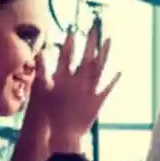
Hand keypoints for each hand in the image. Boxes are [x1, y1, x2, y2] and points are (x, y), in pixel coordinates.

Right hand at [30, 26, 120, 146]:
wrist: (65, 133)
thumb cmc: (51, 113)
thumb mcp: (43, 91)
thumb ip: (41, 72)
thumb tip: (39, 54)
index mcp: (64, 78)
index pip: (67, 55)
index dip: (70, 41)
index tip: (73, 29)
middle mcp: (79, 81)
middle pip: (86, 57)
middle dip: (91, 41)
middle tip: (95, 27)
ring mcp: (90, 90)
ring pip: (100, 68)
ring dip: (105, 53)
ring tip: (109, 40)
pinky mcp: (99, 100)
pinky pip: (108, 88)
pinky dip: (114, 79)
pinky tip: (120, 70)